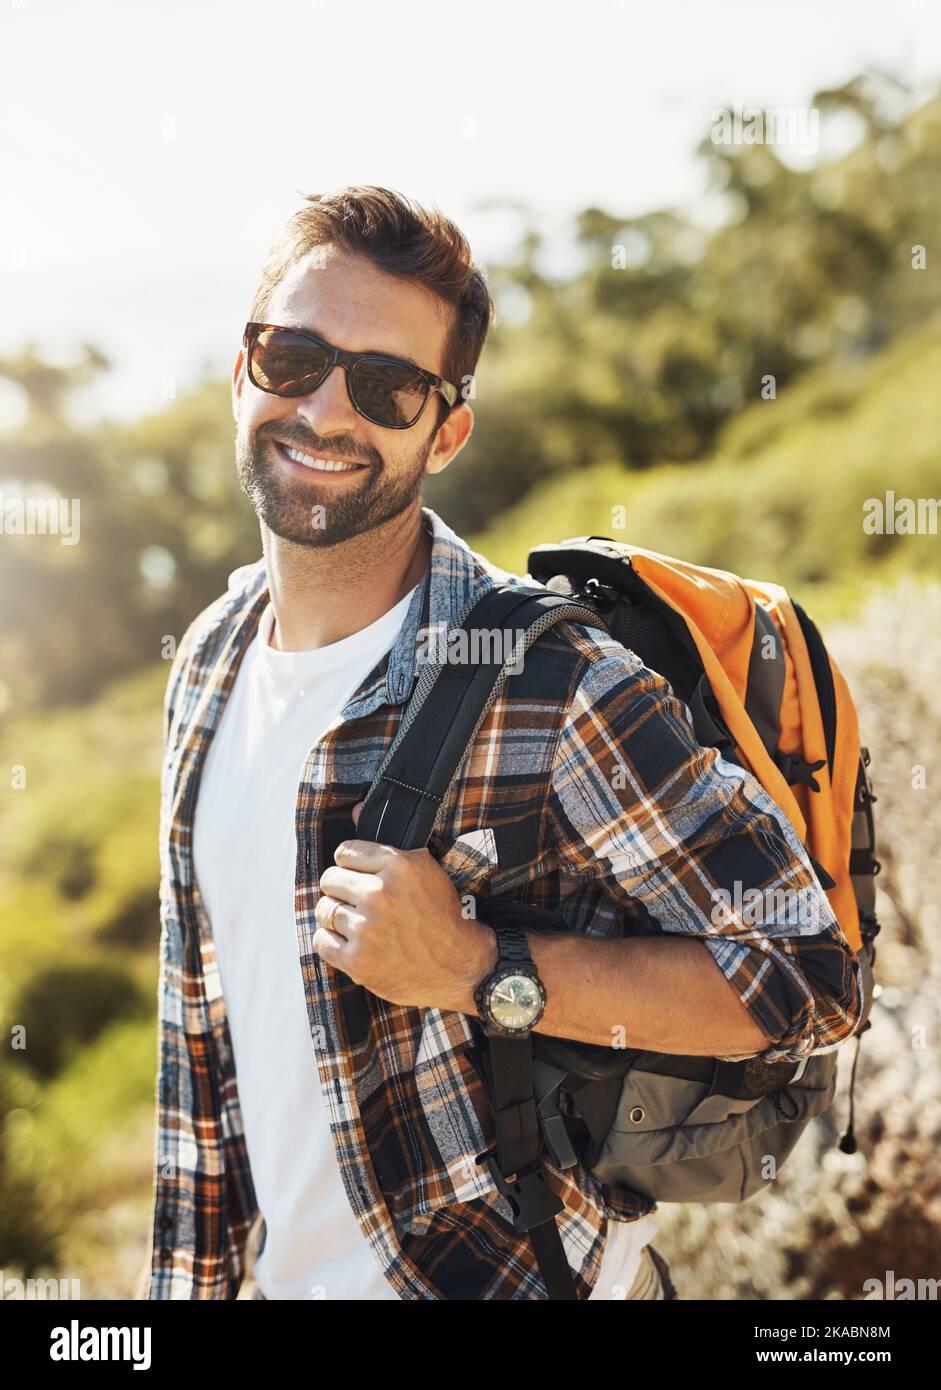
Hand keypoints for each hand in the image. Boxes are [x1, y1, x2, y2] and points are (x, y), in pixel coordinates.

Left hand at [313, 803, 496, 1010]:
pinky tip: (351, 942)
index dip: (352, 866)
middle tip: (358, 902)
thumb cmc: (441, 915)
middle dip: (342, 890)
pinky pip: (321, 941)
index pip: (344, 853)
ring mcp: (368, 929)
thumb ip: (386, 841)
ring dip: (336, 916)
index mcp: (399, 866)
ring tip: (357, 923)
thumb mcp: (424, 869)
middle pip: (330, 879)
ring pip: (324, 910)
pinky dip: (331, 942)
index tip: (361, 878)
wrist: (460, 966)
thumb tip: (356, 808)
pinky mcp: (359, 961)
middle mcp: (381, 894)